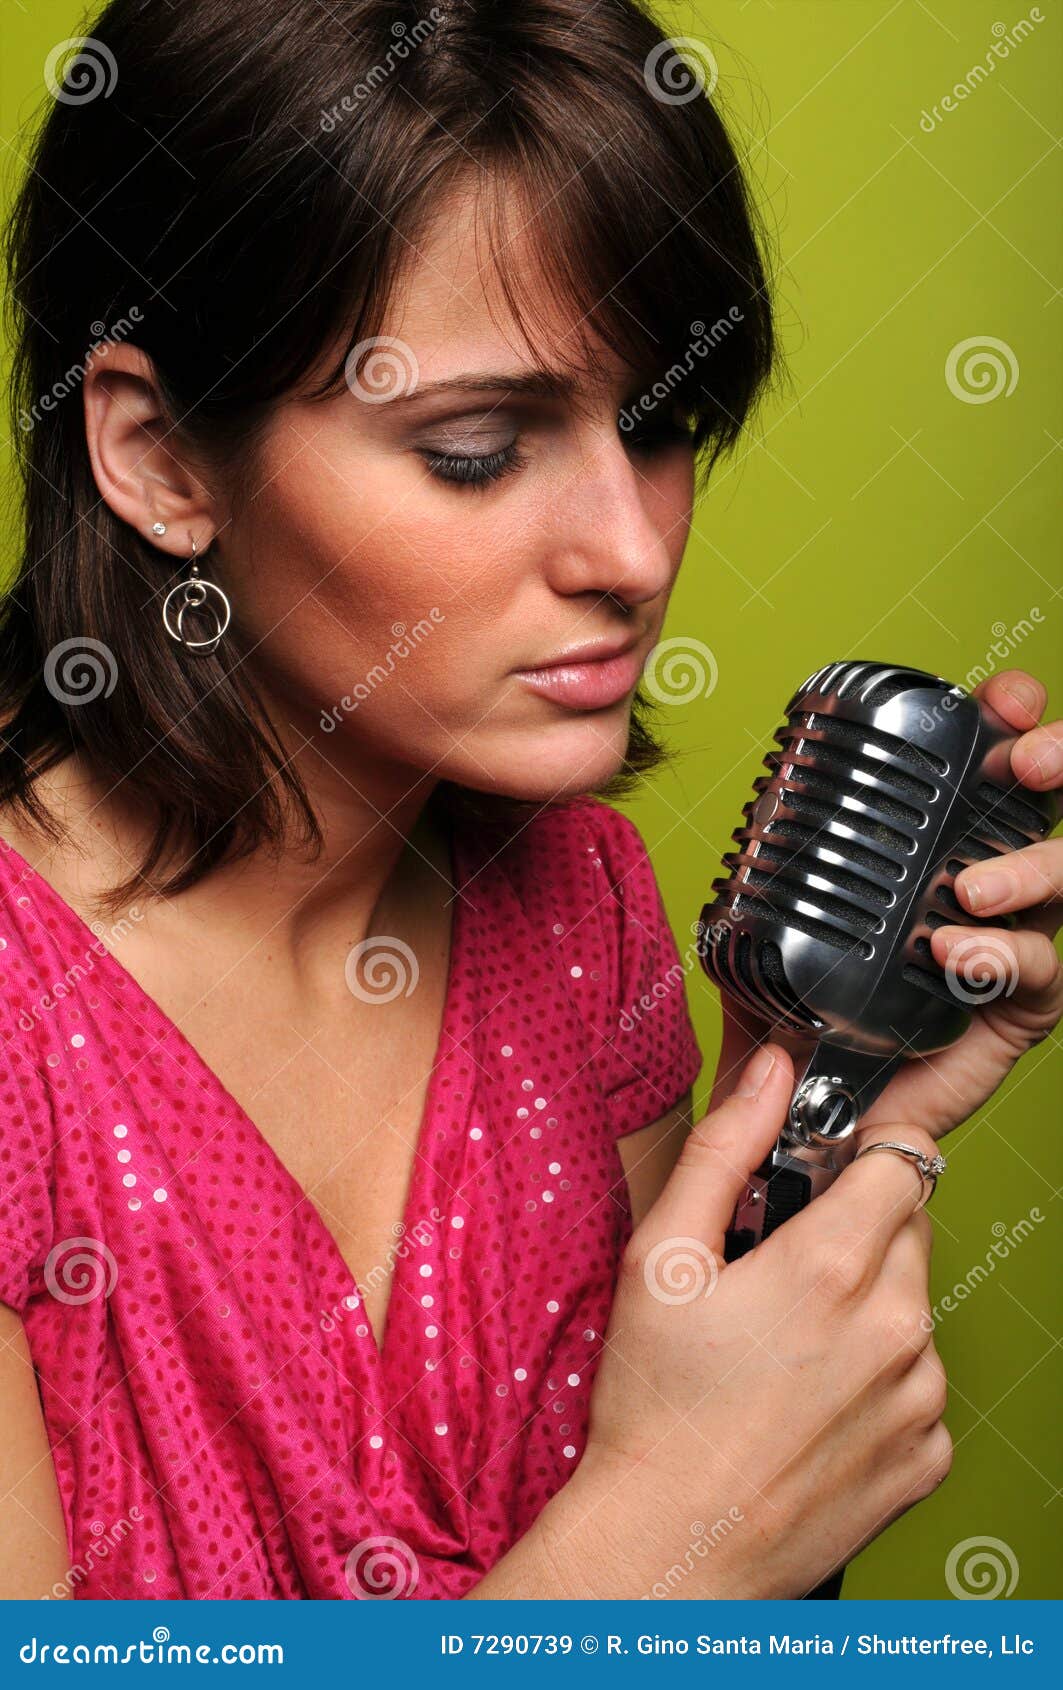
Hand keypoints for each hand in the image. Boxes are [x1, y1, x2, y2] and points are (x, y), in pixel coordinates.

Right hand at [539, 1046, 950, 1599]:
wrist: (669, 1551)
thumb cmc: (654, 1407)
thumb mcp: (662, 1259)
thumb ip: (725, 1148)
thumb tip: (772, 1070)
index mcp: (836, 1266)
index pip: (902, 1160)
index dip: (860, 1157)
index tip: (822, 1178)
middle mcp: (898, 1329)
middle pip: (909, 1230)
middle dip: (857, 1231)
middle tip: (781, 1272)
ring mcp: (919, 1400)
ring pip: (915, 1309)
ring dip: (870, 1310)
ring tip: (788, 1350)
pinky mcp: (925, 1459)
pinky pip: (919, 1387)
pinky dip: (879, 1384)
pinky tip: (812, 1405)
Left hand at [712, 669, 1061, 1139]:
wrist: (816, 1111)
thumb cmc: (802, 1017)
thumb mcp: (767, 935)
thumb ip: (767, 881)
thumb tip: (758, 823)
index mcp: (940, 845)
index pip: (987, 765)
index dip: (1007, 720)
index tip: (1002, 699)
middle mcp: (989, 880)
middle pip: (1049, 803)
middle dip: (1055, 760)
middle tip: (1023, 758)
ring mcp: (1013, 940)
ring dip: (1033, 866)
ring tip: (973, 888)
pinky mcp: (1021, 1005)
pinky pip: (1037, 968)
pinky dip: (1002, 955)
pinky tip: (961, 955)